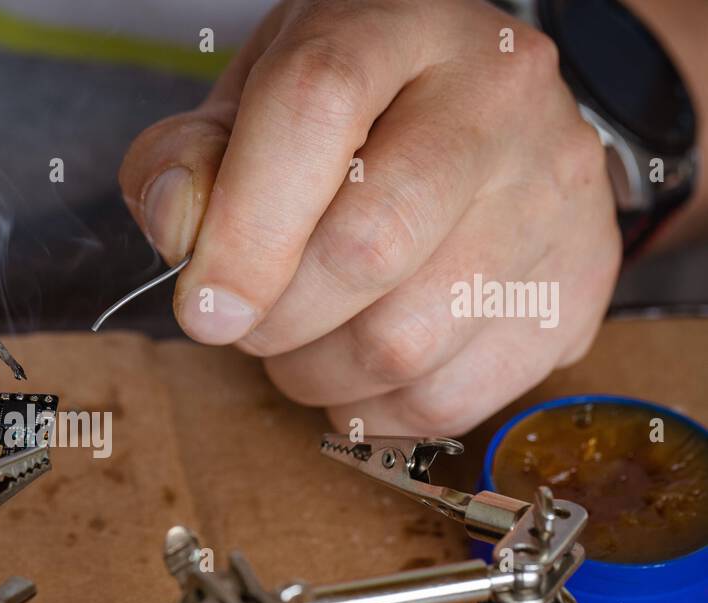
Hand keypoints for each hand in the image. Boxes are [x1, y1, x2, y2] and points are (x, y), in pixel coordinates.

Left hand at [119, 0, 620, 434]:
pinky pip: (450, 398)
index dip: (243, 229)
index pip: (315, 109)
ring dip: (319, 374)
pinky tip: (364, 368)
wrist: (488, 116)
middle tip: (250, 321)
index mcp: (399, 22)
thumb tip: (180, 235)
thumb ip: (187, 160)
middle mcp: (498, 97)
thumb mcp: (250, 102)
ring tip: (307, 340)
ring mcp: (553, 193)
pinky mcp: (578, 284)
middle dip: (276, 319)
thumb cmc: (353, 114)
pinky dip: (378, 408)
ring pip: (404, 343)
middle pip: (367, 247)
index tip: (203, 307)